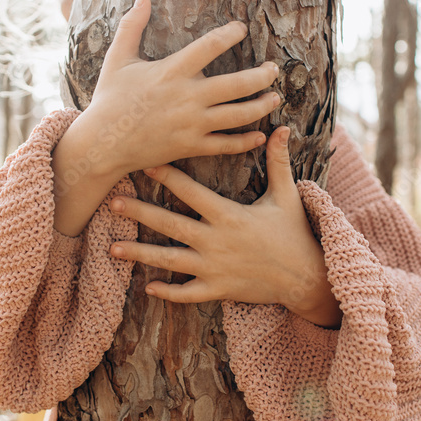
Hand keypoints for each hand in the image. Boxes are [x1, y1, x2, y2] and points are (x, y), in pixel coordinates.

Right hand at [73, 0, 280, 179]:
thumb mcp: (117, 58)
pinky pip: (226, 145)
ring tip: (275, 97)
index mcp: (172, 71)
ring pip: (239, 115)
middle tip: (274, 69)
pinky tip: (258, 135)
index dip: (231, 34)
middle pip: (238, 84)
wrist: (102, 143)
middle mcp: (187, 97)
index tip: (242, 28)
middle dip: (262, 75)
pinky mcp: (191, 146)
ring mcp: (192, 124)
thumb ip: (132, 26)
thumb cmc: (109, 99)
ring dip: (262, 105)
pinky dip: (246, 142)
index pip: (210, 46)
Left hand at [106, 126, 342, 328]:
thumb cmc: (294, 233)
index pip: (191, 192)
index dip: (167, 176)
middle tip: (113, 203)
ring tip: (113, 249)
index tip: (145, 162)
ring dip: (140, 255)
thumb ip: (278, 162)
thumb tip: (282, 128)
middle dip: (140, 213)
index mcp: (228, 215)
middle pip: (170, 224)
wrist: (307, 277)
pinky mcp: (218, 289)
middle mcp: (216, 241)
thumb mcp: (287, 195)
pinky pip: (187, 293)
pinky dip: (168, 291)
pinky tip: (147, 287)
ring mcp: (214, 268)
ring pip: (170, 260)